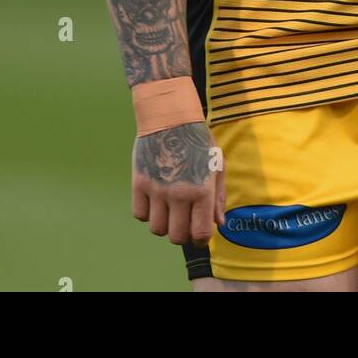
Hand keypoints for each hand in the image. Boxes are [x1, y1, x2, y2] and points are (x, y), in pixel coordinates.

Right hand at [131, 121, 226, 246]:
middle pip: (176, 237)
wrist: (170, 117)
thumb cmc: (198, 140)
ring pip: (157, 229)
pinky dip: (147, 213)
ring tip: (169, 209)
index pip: (199, 233)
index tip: (199, 235)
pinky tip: (155, 200)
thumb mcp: (217, 165)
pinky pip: (140, 215)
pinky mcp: (139, 183)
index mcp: (202, 190)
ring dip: (164, 224)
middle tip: (184, 221)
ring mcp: (157, 190)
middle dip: (182, 233)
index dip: (200, 239)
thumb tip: (219, 224)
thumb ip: (218, 197)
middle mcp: (178, 194)